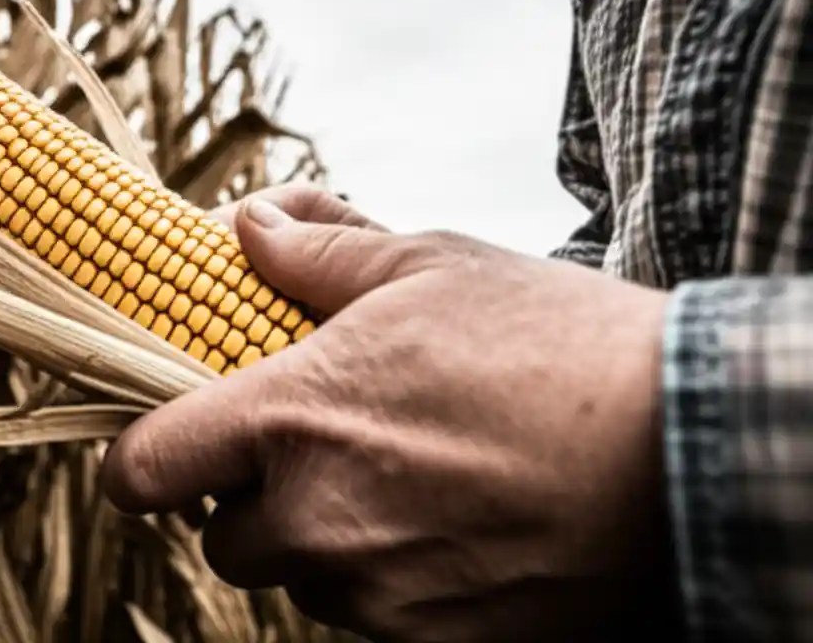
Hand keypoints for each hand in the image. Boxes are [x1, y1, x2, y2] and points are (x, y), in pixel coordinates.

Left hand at [101, 189, 671, 640]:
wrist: (689, 449)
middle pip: (226, 537)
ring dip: (328, 541)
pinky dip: (393, 581)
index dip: (142, 457)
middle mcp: (320, 523)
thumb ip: (316, 251)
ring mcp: (379, 597)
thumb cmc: (558, 346)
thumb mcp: (430, 265)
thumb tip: (247, 226)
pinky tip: (455, 526)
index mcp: (295, 419)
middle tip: (326, 449)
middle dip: (257, 497)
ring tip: (410, 480)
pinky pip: (375, 618)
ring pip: (304, 581)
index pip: (145, 470)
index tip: (168, 442)